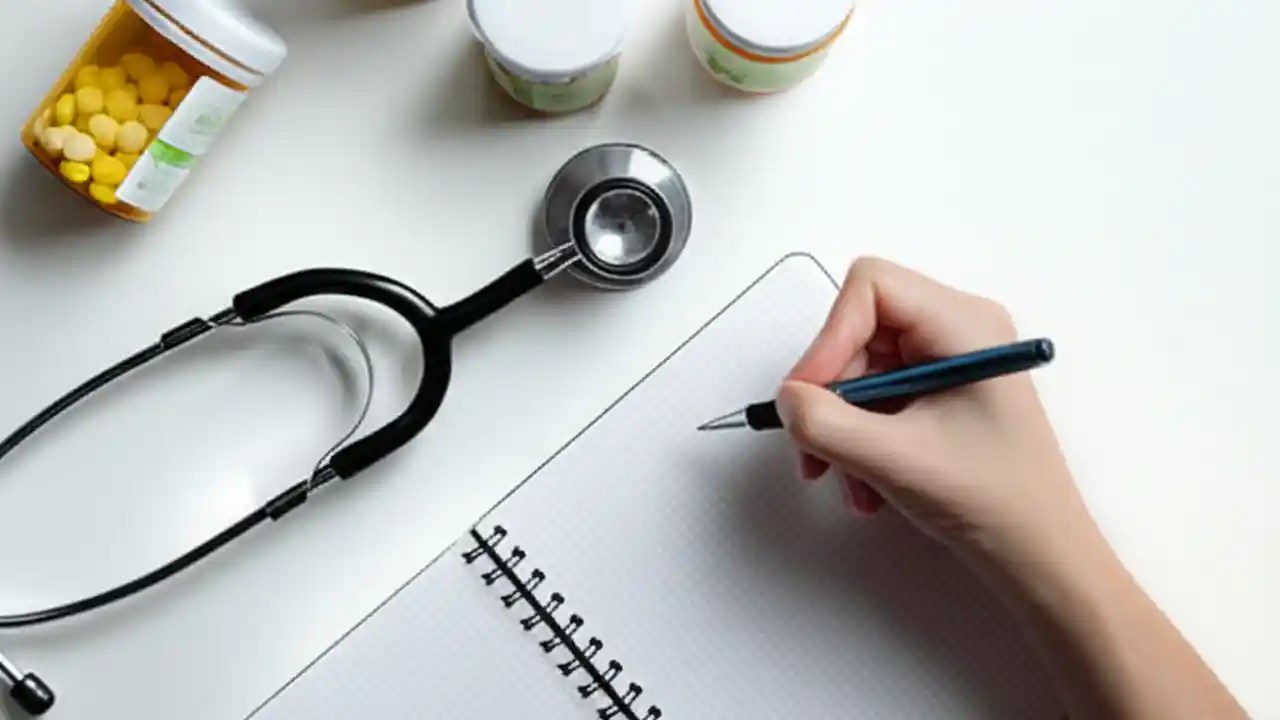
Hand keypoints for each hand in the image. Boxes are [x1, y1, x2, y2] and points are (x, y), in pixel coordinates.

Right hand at [777, 258, 1090, 566]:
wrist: (1040, 557)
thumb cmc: (990, 500)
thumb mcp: (895, 459)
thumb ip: (826, 423)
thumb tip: (784, 398)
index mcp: (965, 324)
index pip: (871, 288)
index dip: (829, 337)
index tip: (808, 397)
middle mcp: (956, 329)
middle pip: (857, 331)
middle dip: (831, 397)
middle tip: (816, 453)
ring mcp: (946, 361)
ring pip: (859, 371)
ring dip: (840, 430)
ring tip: (851, 486)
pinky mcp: (937, 393)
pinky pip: (875, 399)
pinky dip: (858, 441)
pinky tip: (868, 487)